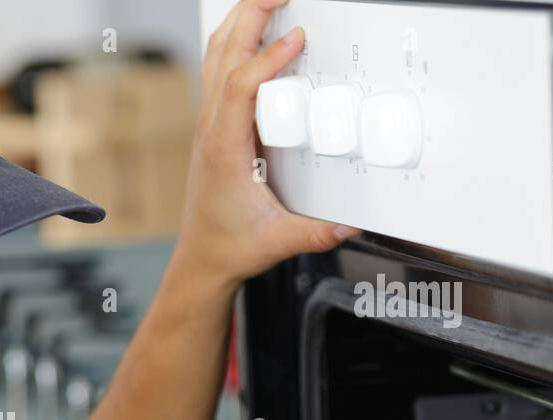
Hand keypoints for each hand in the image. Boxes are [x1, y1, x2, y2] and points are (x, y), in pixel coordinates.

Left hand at [173, 0, 359, 290]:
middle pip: (222, 55)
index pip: (239, 88)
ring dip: (240, 22)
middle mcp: (211, 130)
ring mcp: (209, 124)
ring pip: (216, 56)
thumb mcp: (277, 242)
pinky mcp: (215, 126)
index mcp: (224, 150)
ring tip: (269, 0)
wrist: (201, 260)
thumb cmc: (230, 247)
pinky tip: (256, 32)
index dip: (266, 58)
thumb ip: (315, 233)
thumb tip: (351, 225)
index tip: (297, 38)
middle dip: (250, 15)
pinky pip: (219, 70)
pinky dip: (236, 41)